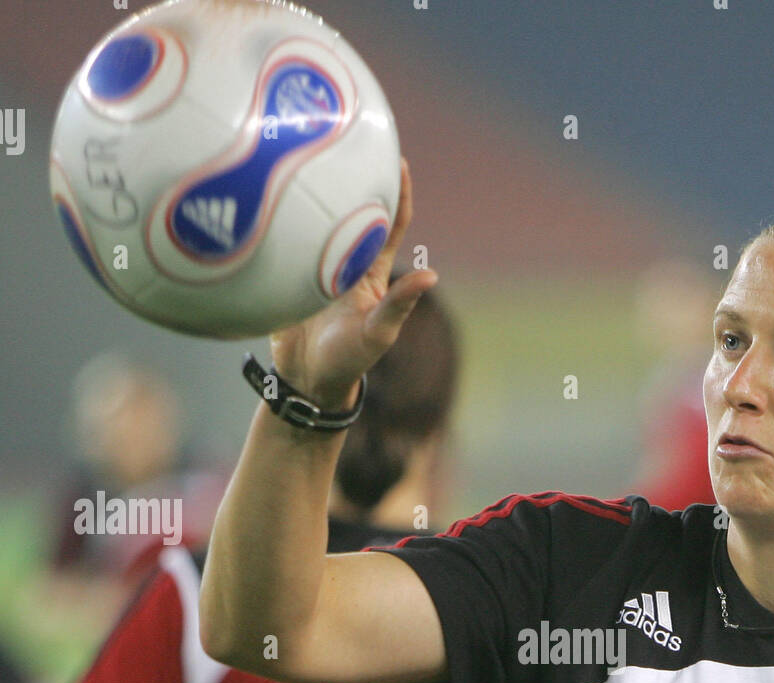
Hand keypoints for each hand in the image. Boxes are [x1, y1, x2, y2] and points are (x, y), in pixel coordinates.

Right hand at [268, 159, 437, 407]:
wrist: (304, 381)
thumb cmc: (349, 362)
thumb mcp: (377, 334)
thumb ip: (400, 305)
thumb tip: (433, 275)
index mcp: (370, 272)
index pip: (390, 224)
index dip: (398, 192)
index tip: (399, 158)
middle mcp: (344, 260)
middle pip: (352, 209)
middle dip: (354, 176)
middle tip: (347, 133)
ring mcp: (312, 263)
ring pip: (317, 217)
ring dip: (315, 188)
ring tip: (305, 147)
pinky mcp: (285, 271)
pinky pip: (283, 236)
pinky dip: (279, 215)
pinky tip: (264, 187)